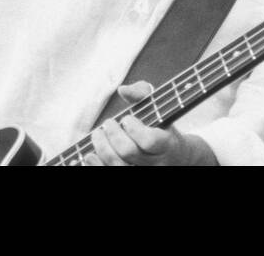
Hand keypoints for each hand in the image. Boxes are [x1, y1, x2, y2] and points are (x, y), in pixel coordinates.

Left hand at [84, 81, 217, 165]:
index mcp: (166, 144)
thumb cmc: (161, 127)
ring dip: (102, 148)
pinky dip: (95, 165)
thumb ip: (142, 94)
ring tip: (98, 134)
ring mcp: (142, 171)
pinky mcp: (130, 175)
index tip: (126, 119)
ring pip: (118, 166)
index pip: (149, 140)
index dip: (134, 129)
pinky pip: (108, 174)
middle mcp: (155, 163)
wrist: (175, 158)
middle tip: (108, 123)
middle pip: (129, 152)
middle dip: (113, 134)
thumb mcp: (159, 107)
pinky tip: (88, 155)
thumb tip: (122, 90)